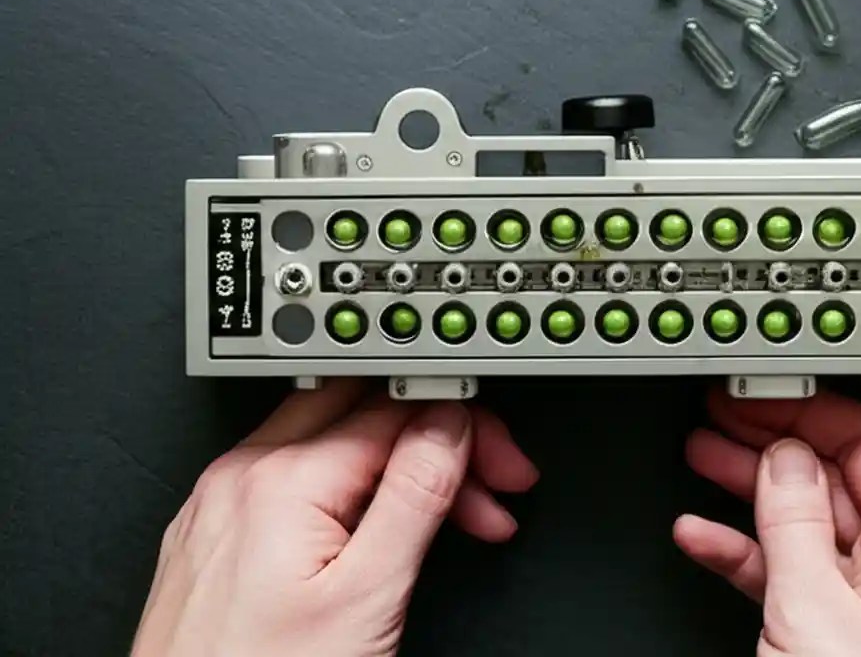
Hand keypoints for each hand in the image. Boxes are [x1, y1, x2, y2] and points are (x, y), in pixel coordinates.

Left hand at [132, 379, 537, 656]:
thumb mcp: (367, 594)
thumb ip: (414, 495)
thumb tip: (448, 424)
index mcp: (284, 478)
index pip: (398, 409)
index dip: (465, 433)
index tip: (501, 467)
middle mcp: (243, 475)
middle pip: (365, 412)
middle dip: (439, 440)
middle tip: (488, 486)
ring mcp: (222, 502)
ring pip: (331, 442)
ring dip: (401, 468)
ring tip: (451, 521)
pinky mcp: (215, 534)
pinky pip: (294, 477)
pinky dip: (351, 491)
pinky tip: (381, 530)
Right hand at [675, 390, 860, 656]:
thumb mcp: (813, 606)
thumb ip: (795, 518)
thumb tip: (783, 456)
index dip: (813, 408)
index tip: (760, 390)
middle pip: (843, 476)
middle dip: (774, 443)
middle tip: (723, 417)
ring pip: (815, 523)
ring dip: (753, 493)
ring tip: (703, 460)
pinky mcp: (859, 638)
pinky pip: (804, 575)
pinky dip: (753, 554)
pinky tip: (707, 538)